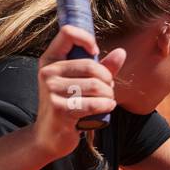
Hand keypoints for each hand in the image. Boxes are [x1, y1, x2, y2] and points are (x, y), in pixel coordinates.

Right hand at [33, 26, 126, 159]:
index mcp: (50, 60)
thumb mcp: (80, 82)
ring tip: (107, 100)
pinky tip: (107, 107)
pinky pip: (94, 104)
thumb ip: (102, 67)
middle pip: (92, 66)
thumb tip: (121, 52)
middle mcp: (48, 72)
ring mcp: (51, 91)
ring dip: (109, 95)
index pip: (67, 32)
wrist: (48, 136)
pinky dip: (107, 105)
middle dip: (107, 79)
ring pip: (96, 86)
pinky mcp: (60, 109)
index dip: (87, 38)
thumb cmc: (68, 105)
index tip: (95, 52)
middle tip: (108, 89)